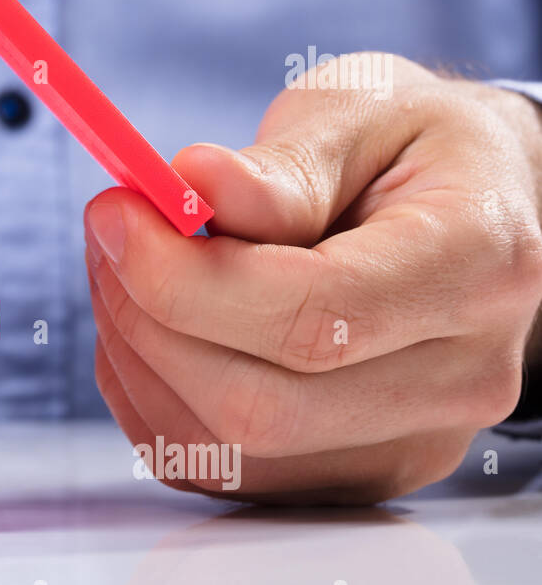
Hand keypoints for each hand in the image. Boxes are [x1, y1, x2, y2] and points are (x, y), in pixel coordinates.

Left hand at [85, 53, 541, 503]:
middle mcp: (460, 378)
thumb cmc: (413, 150)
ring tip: (121, 270)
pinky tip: (146, 326)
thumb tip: (192, 186)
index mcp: (477, 265)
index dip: (185, 279)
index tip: (116, 217)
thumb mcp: (361, 111)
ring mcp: (410, 444)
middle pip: (261, 406)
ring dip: (137, 359)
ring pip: (224, 449)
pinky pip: (216, 468)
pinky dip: (151, 398)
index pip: (314, 315)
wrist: (471, 214)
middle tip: (108, 236)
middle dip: (149, 320)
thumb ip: (282, 165)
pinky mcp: (352, 473)